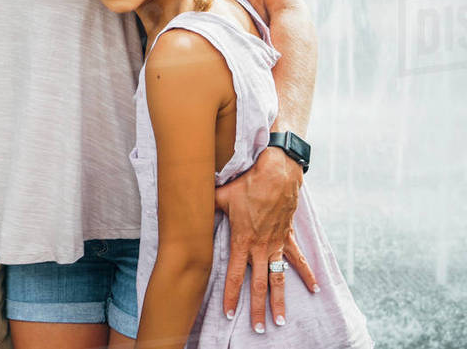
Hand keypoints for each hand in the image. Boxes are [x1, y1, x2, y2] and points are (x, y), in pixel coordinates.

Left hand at [215, 147, 317, 331]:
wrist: (276, 174)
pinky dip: (307, 274)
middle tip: (257, 329)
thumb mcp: (219, 195)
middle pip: (258, 285)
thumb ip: (205, 204)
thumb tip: (187, 204)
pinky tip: (316, 289)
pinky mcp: (288, 236)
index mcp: (241, 241)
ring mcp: (276, 244)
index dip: (231, 295)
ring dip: (280, 300)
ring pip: (279, 279)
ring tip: (281, 320)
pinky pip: (299, 259)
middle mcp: (260, 248)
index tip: (229, 313)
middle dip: (257, 308)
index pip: (234, 275)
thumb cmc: (246, 183)